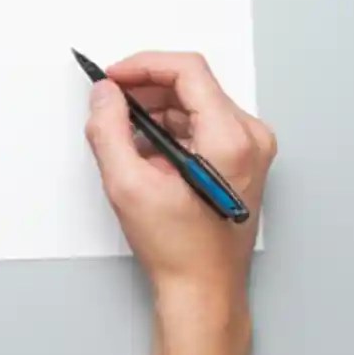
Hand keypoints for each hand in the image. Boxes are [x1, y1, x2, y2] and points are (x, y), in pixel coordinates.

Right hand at [84, 52, 276, 313]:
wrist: (203, 289)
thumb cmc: (178, 249)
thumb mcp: (127, 185)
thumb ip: (109, 130)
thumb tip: (104, 95)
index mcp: (231, 139)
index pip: (187, 71)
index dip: (142, 66)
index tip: (112, 78)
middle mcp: (250, 138)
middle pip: (191, 85)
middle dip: (145, 89)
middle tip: (109, 104)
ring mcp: (249, 149)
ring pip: (194, 103)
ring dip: (155, 111)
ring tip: (124, 137)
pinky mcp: (241, 159)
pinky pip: (200, 124)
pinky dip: (168, 129)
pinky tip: (144, 153)